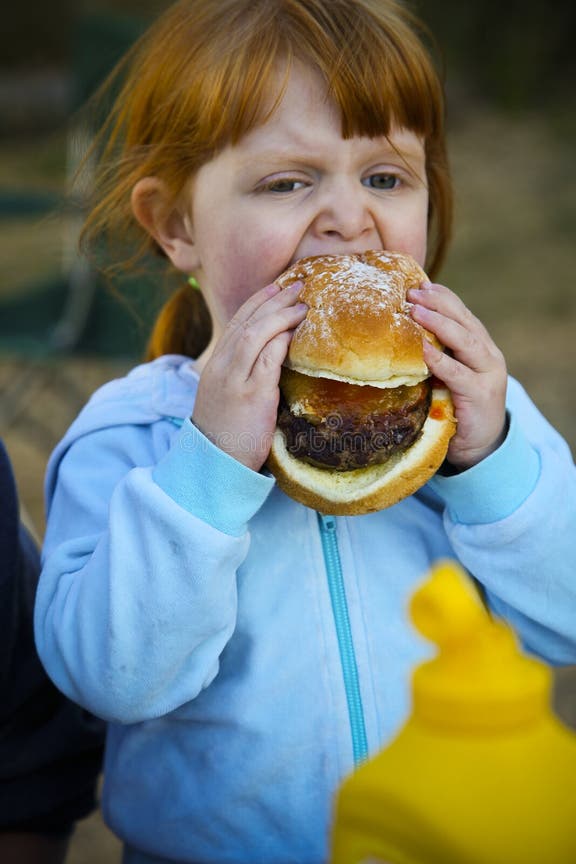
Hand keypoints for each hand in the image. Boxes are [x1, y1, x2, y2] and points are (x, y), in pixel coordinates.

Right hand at [192, 280, 306, 470]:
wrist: (215, 464)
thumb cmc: (228, 434)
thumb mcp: (230, 397)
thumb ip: (246, 374)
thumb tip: (275, 356)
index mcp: (216, 366)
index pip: (237, 323)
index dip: (259, 302)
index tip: (278, 287)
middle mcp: (221, 367)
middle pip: (245, 321)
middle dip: (272, 298)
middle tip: (297, 283)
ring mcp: (234, 380)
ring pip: (254, 334)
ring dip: (279, 314)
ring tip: (302, 303)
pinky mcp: (250, 395)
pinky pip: (266, 359)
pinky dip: (280, 340)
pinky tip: (295, 330)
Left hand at [408, 281, 506, 469]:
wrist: (480, 446)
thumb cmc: (456, 407)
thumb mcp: (447, 375)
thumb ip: (435, 355)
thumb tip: (399, 335)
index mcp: (479, 345)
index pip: (461, 313)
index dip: (441, 297)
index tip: (417, 283)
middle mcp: (488, 354)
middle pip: (463, 321)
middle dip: (437, 303)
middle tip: (412, 292)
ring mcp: (488, 373)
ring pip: (465, 340)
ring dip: (439, 323)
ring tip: (415, 311)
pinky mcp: (480, 394)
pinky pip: (458, 373)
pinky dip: (440, 360)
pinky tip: (423, 350)